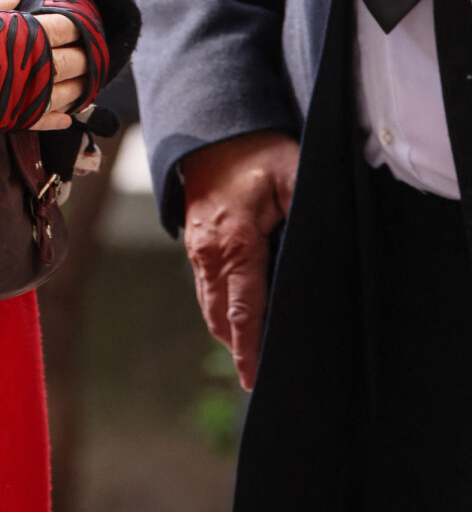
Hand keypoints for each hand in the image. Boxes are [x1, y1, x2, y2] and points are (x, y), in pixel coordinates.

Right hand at [0, 0, 86, 130]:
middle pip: (71, 62)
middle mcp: (21, 66)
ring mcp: (13, 97)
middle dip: (86, 57)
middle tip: (92, 51)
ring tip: (87, 82)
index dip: (76, 24)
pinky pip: (40, 122)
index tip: (82, 21)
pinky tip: (68, 117)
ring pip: (63, 95)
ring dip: (80, 89)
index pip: (63, 27)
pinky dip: (57, 119)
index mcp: (15, 31)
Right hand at [181, 130, 298, 391]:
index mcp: (236, 244)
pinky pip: (206, 289)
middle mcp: (209, 253)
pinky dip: (220, 310)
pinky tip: (240, 319)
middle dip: (239, 350)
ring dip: (229, 333)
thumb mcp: (294, 177)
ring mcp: (197, 250)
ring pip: (209, 307)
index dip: (249, 349)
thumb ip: (305, 217)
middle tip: (261, 378)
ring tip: (253, 357)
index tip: (254, 380)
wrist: (213, 132)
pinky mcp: (194, 245)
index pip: (242, 310)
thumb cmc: (258, 153)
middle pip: (220, 319)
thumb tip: (318, 256)